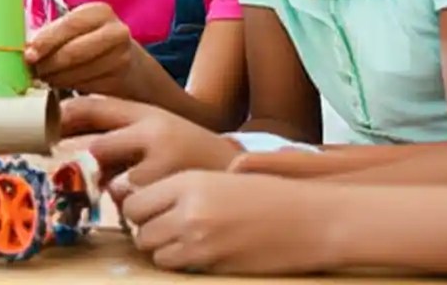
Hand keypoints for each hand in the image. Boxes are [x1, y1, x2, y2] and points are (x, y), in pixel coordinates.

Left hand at [26, 3, 145, 96]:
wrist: (127, 61)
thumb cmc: (90, 41)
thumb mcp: (75, 29)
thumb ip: (52, 35)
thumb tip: (26, 50)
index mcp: (99, 12)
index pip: (69, 25)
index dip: (46, 41)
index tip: (28, 56)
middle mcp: (115, 31)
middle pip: (73, 52)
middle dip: (48, 64)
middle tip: (33, 72)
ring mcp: (122, 57)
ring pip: (78, 73)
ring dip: (56, 79)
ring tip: (46, 78)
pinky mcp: (120, 81)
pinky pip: (87, 88)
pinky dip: (69, 88)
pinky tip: (62, 84)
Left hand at [61, 96, 242, 203]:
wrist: (237, 170)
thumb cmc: (188, 148)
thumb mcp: (156, 124)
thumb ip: (117, 127)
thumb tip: (64, 134)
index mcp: (149, 114)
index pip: (95, 108)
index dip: (64, 118)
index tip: (45, 129)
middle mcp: (155, 135)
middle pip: (96, 151)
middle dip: (84, 164)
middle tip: (80, 169)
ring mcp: (164, 168)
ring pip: (114, 189)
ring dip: (117, 196)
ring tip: (140, 191)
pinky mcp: (172, 198)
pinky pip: (134, 213)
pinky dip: (136, 215)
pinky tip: (155, 206)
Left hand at [122, 170, 332, 274]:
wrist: (312, 220)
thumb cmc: (272, 195)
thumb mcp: (223, 177)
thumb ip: (185, 187)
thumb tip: (148, 202)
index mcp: (189, 181)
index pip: (134, 202)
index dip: (140, 211)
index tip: (152, 212)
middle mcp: (189, 210)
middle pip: (140, 231)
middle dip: (149, 233)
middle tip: (169, 230)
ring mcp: (200, 242)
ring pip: (155, 254)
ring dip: (165, 250)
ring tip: (188, 241)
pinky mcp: (213, 266)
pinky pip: (178, 268)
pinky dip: (183, 264)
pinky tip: (204, 252)